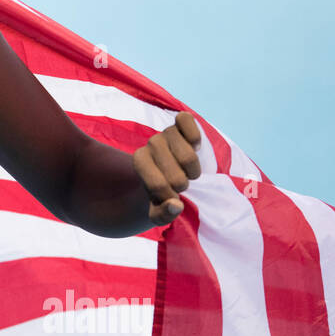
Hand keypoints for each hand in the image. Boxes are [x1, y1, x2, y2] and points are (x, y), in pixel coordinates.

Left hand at [132, 111, 201, 225]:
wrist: (169, 172)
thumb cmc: (161, 192)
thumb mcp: (157, 212)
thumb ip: (163, 214)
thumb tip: (176, 205)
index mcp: (139, 161)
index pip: (157, 185)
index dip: (168, 197)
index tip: (169, 197)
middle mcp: (151, 143)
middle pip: (177, 177)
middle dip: (182, 186)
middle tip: (179, 183)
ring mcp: (166, 131)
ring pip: (189, 156)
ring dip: (194, 171)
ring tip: (188, 172)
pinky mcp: (181, 121)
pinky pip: (186, 120)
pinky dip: (194, 136)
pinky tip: (195, 147)